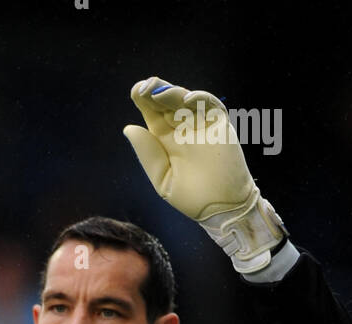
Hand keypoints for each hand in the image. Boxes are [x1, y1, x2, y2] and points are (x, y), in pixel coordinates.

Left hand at [123, 77, 284, 272]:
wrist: (222, 208)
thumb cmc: (193, 198)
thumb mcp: (163, 179)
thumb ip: (148, 155)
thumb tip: (129, 128)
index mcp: (167, 141)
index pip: (154, 115)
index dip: (144, 102)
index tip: (134, 92)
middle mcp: (183, 129)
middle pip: (167, 103)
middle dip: (154, 92)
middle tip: (142, 87)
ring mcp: (202, 125)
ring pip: (185, 100)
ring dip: (172, 92)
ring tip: (157, 92)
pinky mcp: (221, 124)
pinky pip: (211, 105)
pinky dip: (200, 98)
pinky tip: (186, 99)